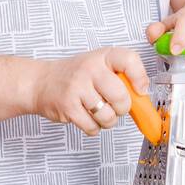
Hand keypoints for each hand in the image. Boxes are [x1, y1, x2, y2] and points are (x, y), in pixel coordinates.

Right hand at [31, 47, 149, 136]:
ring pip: (108, 116)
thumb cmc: (75, 75)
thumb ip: (122, 76)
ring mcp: (77, 88)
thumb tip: (143, 97)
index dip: (140, 78)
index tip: (140, 90)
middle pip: (121, 97)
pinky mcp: (68, 107)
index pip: (129, 60)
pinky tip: (86, 117)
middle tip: (114, 105)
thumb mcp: (100, 66)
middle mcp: (90, 68)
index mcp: (103, 56)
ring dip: (107, 121)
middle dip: (122, 108)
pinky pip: (93, 127)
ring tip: (98, 112)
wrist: (41, 82)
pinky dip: (93, 128)